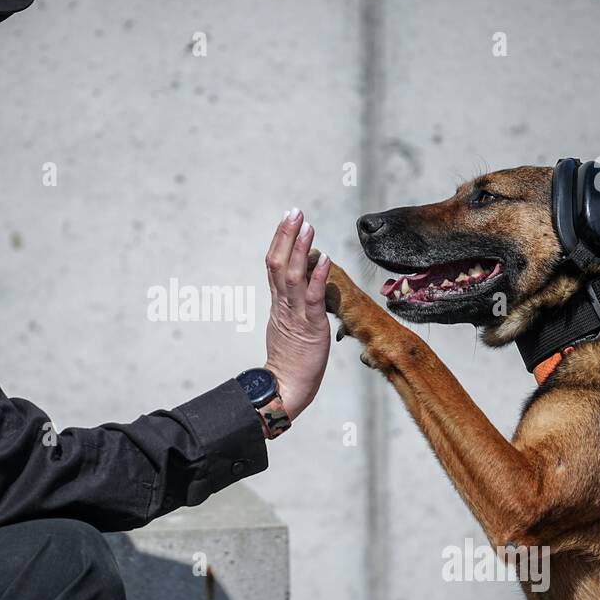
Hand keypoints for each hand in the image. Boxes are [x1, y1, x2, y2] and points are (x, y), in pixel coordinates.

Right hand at [263, 208, 330, 422]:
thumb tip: (300, 287)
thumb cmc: (289, 362)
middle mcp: (283, 304)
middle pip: (278, 263)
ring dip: (300, 248)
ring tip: (308, 226)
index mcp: (278, 303)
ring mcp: (295, 314)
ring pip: (293, 275)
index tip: (288, 219)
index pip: (273, 265)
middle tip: (294, 211)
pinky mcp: (310, 326)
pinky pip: (313, 297)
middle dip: (286, 235)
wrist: (285, 387)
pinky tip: (325, 258)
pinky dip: (318, 276)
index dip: (280, 240)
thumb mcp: (288, 327)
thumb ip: (292, 305)